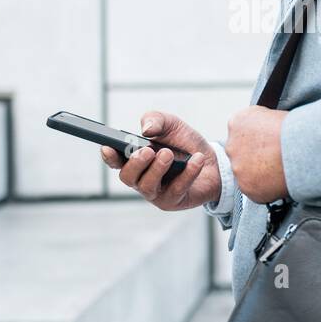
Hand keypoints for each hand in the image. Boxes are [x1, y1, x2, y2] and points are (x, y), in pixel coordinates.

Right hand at [100, 111, 220, 209]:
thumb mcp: (171, 124)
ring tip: (169, 154)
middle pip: (127, 177)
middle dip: (135, 164)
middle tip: (148, 151)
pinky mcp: (173, 201)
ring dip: (157, 169)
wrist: (213, 161)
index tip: (107, 147)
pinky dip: (187, 174)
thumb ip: (156, 120)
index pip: (115, 161)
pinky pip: (176, 190)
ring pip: (147, 187)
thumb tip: (146, 129)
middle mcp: (141, 178)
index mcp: (135, 159)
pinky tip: (196, 160)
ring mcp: (156, 193)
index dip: (109, 156)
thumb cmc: (185, 144)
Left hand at [224, 105, 289, 203]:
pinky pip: (256, 191)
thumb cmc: (295, 128)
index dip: (256, 140)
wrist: (303, 146)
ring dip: (260, 174)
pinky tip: (280, 181)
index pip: (240, 133)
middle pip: (240, 155)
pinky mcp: (247, 187)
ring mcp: (237, 168)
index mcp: (237, 123)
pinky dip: (267, 189)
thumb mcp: (271, 115)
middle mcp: (232, 145)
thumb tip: (264, 135)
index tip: (268, 143)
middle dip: (254, 158)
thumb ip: (260, 124)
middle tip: (274, 159)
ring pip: (246, 174)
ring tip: (281, 169)